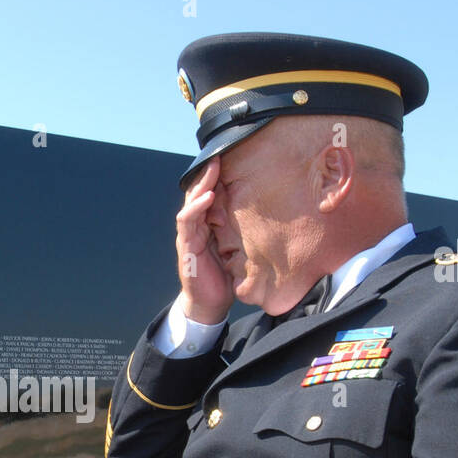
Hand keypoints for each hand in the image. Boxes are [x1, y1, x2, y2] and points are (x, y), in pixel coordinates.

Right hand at [175, 157, 232, 324]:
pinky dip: (196, 208)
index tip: (230, 159)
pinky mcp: (186, 246)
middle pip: (198, 193)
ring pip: (191, 202)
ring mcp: (189, 235)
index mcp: (208, 224)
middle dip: (207, 174)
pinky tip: (207, 198)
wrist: (210, 303)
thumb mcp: (239, 248)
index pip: (210, 194)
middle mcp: (197, 226)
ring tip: (212, 170)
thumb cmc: (226, 276)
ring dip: (201, 185)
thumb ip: (244, 230)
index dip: (217, 177)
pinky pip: (187, 221)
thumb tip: (271, 214)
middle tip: (219, 155)